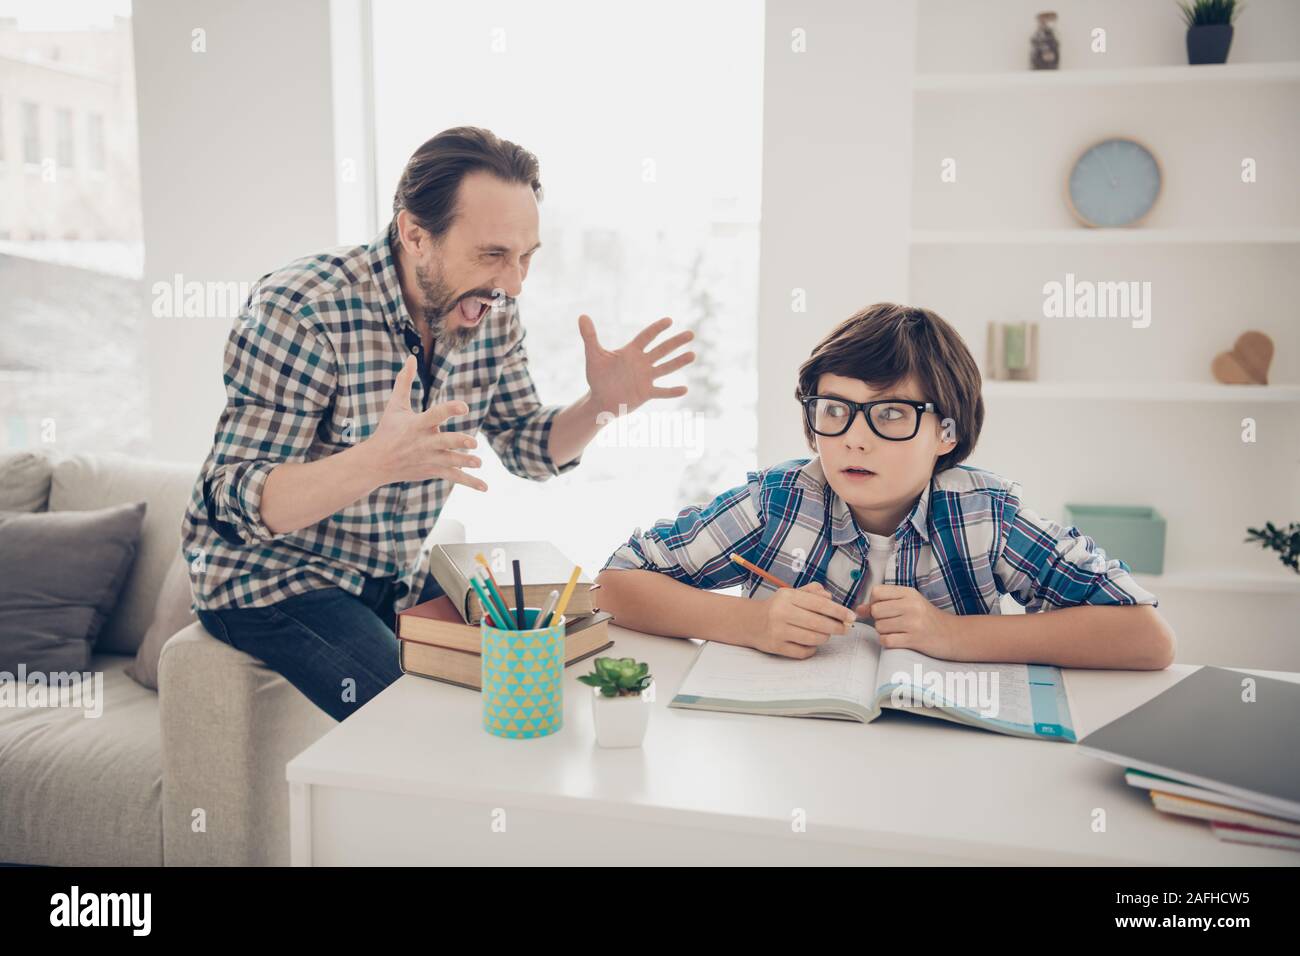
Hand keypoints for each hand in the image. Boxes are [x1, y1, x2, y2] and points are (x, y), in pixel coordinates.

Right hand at [366, 356, 487, 490]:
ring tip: (478, 463)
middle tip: (473, 442)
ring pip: (450, 461)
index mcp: (417, 425)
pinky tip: (485, 487)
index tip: (464, 407)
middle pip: (444, 442)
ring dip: (465, 462)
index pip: (436, 414)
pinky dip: (469, 482)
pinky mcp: (432, 470)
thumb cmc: (388, 430)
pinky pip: (453, 477)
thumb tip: (410, 357)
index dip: (450, 409)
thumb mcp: (394, 406)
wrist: (376, 463)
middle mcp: (424, 442)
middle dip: (458, 442)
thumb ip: (404, 382)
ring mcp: (429, 458)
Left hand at [578, 314, 695, 417]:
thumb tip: (582, 316)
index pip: (647, 337)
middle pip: (662, 349)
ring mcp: (646, 378)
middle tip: (691, 334)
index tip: (669, 321)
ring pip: (665, 368)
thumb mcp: (593, 356)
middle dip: (676, 342)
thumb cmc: (597, 377)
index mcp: (631, 351)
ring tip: (693, 355)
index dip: (657, 329)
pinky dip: (672, 391)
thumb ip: (590, 336)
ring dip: (678, 362)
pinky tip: (685, 389)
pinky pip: (661, 392)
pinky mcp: (646, 393)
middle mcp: (642, 362)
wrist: (600, 400)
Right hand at [751, 582, 855, 658]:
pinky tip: (810, 642)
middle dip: (837, 627)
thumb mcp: (792, 593)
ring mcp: (778, 631)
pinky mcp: (776, 647)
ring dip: (825, 638)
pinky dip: (812, 649)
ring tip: (826, 634)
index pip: (819, 604)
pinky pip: (803, 652)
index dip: (839, 611)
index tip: (851, 616)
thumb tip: (831, 598)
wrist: (750, 622)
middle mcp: (781, 613)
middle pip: (818, 623)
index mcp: (787, 596)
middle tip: (845, 628)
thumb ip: (813, 592)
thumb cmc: (777, 607)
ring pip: (813, 639)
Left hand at [856, 584, 960, 658]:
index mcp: (909, 592)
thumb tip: (858, 609)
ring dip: (884, 632)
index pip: (876, 592)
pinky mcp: (914, 639)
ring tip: (898, 631)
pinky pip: (886, 640)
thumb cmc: (927, 619)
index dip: (874, 602)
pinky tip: (898, 640)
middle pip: (875, 610)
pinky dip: (888, 642)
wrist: (953, 635)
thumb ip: (883, 603)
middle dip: (878, 619)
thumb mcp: (908, 604)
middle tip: (892, 623)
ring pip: (879, 627)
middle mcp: (911, 605)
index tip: (883, 610)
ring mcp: (913, 622)